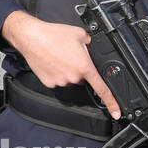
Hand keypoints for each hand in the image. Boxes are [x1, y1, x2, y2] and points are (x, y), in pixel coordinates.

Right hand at [1, 10, 121, 118]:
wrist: (31, 37)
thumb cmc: (53, 34)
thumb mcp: (80, 34)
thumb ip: (90, 44)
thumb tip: (92, 48)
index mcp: (84, 67)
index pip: (102, 89)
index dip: (111, 102)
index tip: (116, 113)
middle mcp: (73, 77)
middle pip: (82, 78)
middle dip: (79, 69)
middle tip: (70, 55)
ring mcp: (60, 81)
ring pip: (69, 79)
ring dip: (67, 70)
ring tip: (58, 56)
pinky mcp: (49, 82)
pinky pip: (57, 80)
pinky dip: (55, 73)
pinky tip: (51, 61)